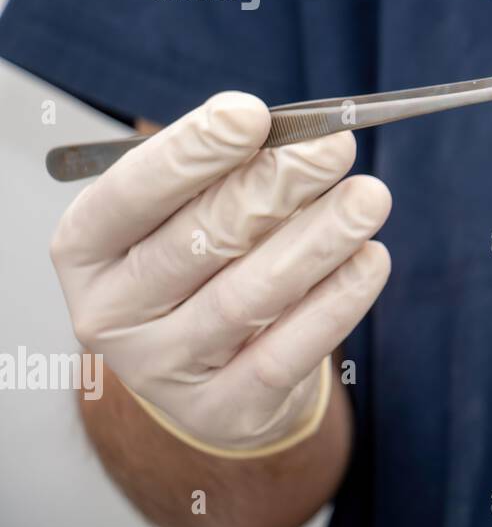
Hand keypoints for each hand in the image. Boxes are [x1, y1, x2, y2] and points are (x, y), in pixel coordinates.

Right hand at [51, 92, 391, 454]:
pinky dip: (336, 301)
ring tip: (369, 199)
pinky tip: (371, 259)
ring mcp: (161, 371)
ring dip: (318, 240)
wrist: (214, 374)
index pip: (129, 195)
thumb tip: (299, 136)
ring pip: (248, 297)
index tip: (250, 114)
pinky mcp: (222, 412)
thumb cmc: (205, 266)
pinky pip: (287, 352)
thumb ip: (232, 172)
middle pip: (198, 241)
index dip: (190, 152)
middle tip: (336, 149)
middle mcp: (110, 314)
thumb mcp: (197, 212)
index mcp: (86, 249)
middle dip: (276, 187)